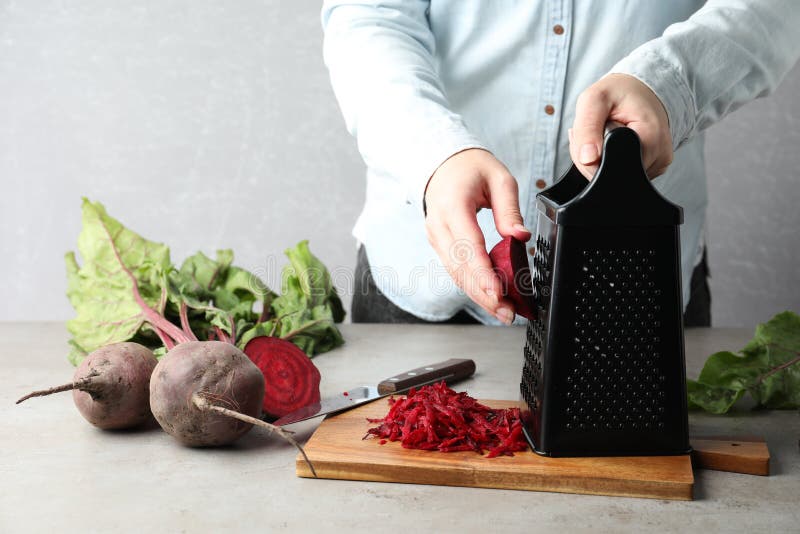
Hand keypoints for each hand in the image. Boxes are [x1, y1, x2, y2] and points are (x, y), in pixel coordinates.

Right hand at [424, 148, 530, 323]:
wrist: (442, 165)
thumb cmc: (471, 168)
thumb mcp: (499, 179)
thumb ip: (510, 209)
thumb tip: (520, 237)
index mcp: (452, 206)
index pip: (467, 246)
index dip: (483, 272)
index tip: (498, 292)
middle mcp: (438, 225)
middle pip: (460, 268)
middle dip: (484, 293)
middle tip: (508, 312)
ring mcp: (436, 238)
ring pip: (456, 274)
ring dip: (479, 295)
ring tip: (503, 312)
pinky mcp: (440, 246)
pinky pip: (455, 270)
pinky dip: (473, 286)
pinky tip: (490, 299)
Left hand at [569, 73, 672, 179]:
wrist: (642, 90)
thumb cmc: (621, 92)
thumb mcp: (595, 100)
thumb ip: (587, 129)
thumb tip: (588, 159)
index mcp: (650, 136)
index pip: (607, 168)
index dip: (590, 157)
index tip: (592, 134)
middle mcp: (658, 155)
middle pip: (609, 175)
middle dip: (593, 157)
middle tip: (598, 132)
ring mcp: (657, 165)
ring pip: (613, 176)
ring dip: (601, 159)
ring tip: (608, 136)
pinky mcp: (653, 169)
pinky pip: (621, 173)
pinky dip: (611, 160)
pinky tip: (614, 143)